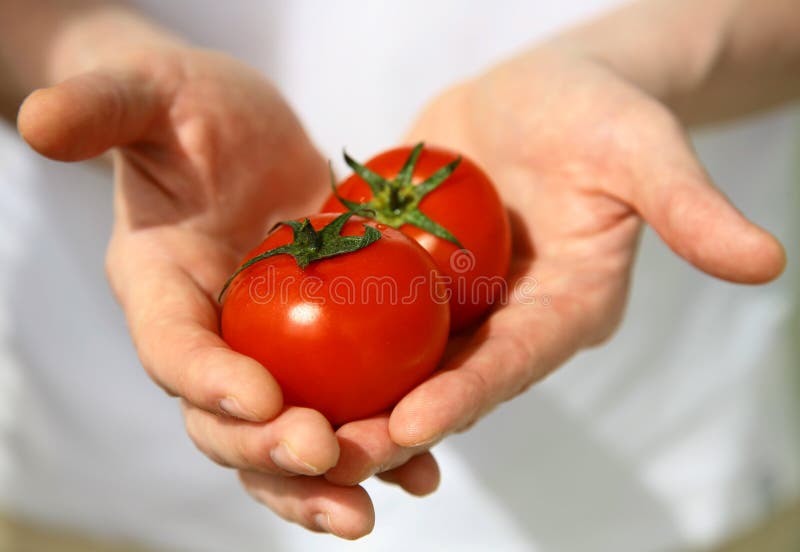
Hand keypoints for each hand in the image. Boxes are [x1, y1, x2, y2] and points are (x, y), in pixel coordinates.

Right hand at [17, 45, 434, 538]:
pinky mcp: (319, 352)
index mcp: (160, 290)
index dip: (208, 380)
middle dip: (273, 452)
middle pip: (225, 422)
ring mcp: (264, 353)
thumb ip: (104, 108)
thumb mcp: (150, 94)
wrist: (237, 134)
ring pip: (283, 440)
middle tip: (331, 460)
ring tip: (389, 491)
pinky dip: (382, 446)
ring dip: (330, 478)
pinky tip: (425, 468)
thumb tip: (41, 121)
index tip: (262, 397)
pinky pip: (343, 410)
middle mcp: (209, 338)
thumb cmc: (187, 109)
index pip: (171, 348)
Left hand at [318, 44, 785, 504]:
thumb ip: (687, 207)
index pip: (515, 363)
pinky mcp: (411, 267)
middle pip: (447, 382)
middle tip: (330, 450)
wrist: (546, 93)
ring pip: (396, 358)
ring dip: (346, 390)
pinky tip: (271, 345)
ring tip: (285, 421)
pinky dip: (323, 326)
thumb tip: (766, 260)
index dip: (468, 396)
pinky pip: (364, 303)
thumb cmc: (602, 114)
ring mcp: (454, 298)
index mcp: (564, 306)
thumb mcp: (644, 150)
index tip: (416, 424)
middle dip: (392, 421)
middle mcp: (505, 317)